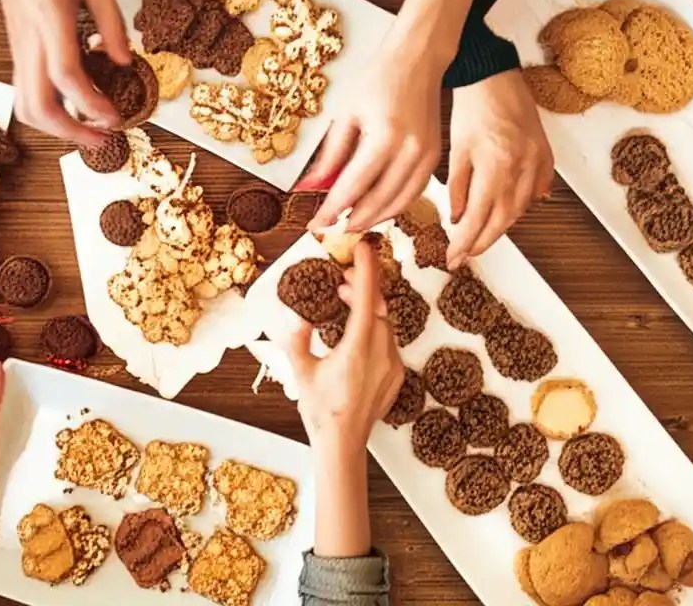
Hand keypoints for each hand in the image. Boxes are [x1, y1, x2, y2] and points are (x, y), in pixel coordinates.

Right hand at [0, 0, 130, 147]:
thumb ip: (112, 21)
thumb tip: (125, 61)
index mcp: (51, 18)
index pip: (66, 75)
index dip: (90, 103)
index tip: (114, 116)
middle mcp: (30, 41)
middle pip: (38, 106)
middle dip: (70, 132)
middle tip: (102, 140)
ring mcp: (19, 50)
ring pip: (26, 106)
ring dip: (56, 129)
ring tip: (88, 132)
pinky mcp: (17, 53)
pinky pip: (25, 94)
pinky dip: (48, 112)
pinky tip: (73, 109)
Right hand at [284, 242, 405, 453]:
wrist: (343, 444)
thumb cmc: (321, 411)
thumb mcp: (301, 372)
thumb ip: (296, 341)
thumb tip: (295, 319)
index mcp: (357, 348)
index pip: (368, 298)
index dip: (367, 269)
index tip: (365, 248)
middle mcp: (380, 353)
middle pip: (379, 306)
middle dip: (363, 288)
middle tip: (342, 282)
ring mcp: (392, 365)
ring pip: (386, 323)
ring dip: (369, 310)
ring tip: (347, 306)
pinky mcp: (397, 376)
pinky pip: (389, 342)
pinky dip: (375, 330)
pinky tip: (357, 337)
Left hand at [297, 32, 443, 232]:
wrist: (418, 59)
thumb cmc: (380, 78)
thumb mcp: (347, 113)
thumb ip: (331, 154)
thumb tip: (312, 186)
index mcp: (384, 136)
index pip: (352, 187)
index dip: (331, 210)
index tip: (315, 223)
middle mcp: (410, 151)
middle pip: (377, 202)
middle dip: (351, 221)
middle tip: (330, 229)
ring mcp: (426, 156)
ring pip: (398, 203)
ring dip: (373, 218)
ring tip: (350, 223)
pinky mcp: (434, 157)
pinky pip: (414, 193)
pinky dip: (394, 206)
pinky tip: (376, 209)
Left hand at [446, 68, 553, 268]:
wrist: (493, 74)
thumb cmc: (471, 106)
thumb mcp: (455, 150)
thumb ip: (456, 188)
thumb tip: (457, 219)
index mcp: (495, 168)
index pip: (478, 220)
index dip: (465, 244)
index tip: (454, 258)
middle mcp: (521, 168)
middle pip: (503, 220)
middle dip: (482, 241)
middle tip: (466, 254)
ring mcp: (536, 161)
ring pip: (521, 208)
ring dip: (501, 226)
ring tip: (482, 237)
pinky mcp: (545, 153)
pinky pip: (537, 189)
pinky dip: (523, 204)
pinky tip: (511, 212)